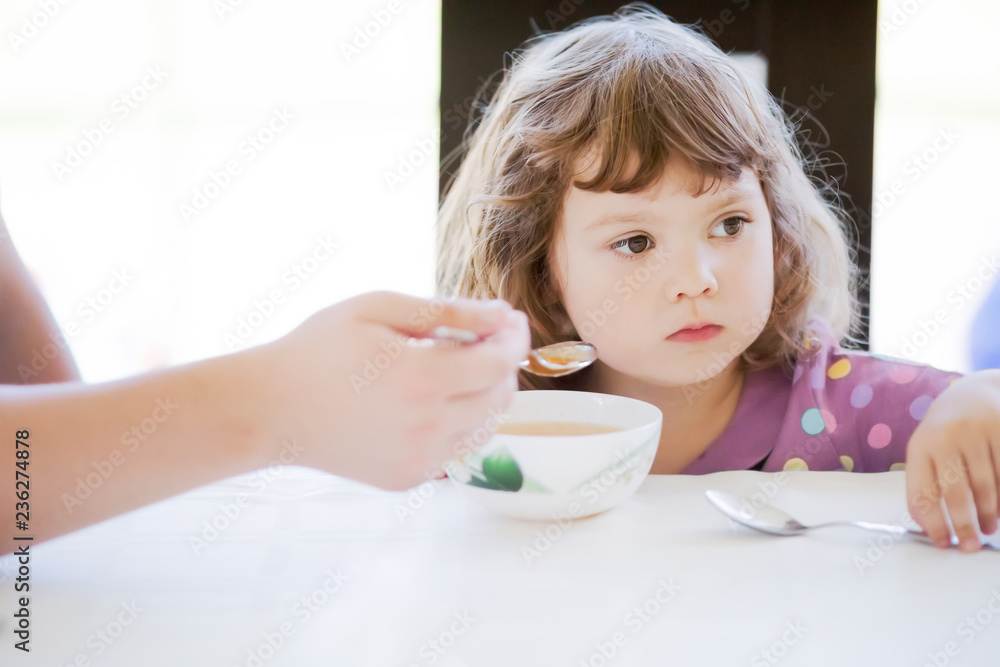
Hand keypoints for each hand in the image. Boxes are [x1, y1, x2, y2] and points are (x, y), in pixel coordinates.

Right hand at [247, 291, 529, 489]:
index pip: (500, 363)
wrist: (271, 410)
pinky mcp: (408, 479)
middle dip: (502, 364)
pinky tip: (426, 401)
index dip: (514, 338)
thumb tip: (502, 315)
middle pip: (500, 397)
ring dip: (483, 394)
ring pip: (485, 426)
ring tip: (454, 368)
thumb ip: (447, 311)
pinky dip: (456, 423)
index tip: (509, 320)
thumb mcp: (378, 309)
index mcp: (422, 380)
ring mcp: (420, 460)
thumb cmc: (319, 349)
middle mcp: (428, 428)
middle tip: (484, 338)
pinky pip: (455, 449)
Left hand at [906, 370, 999, 551]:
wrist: (972, 393)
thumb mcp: (926, 450)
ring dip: (989, 514)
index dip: (932, 523)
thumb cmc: (945, 432)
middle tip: (970, 546)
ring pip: (986, 487)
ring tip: (989, 528)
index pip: (922, 492)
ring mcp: (975, 433)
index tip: (942, 543)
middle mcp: (945, 438)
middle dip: (964, 526)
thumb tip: (929, 525)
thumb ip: (925, 483)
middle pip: (956, 494)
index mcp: (920, 447)